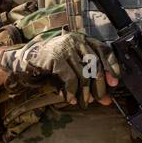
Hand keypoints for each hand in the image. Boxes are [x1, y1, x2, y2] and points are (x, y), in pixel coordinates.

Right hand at [0, 32, 119, 106]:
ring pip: (83, 74)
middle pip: (95, 65)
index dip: (112, 66)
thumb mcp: (74, 71)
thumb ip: (91, 82)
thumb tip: (107, 100)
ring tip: (84, 102)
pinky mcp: (55, 58)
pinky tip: (70, 99)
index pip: (104, 50)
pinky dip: (71, 92)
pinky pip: (69, 78)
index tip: (114, 82)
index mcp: (84, 40)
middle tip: (100, 99)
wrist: (27, 61)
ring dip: (84, 92)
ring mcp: (65, 47)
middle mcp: (76, 40)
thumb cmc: (55, 66)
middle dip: (99, 86)